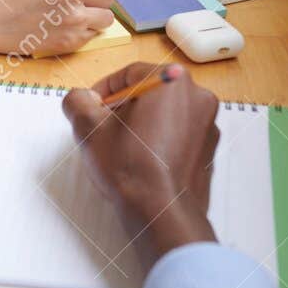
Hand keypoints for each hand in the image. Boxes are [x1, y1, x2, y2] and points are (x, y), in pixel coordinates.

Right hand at [61, 61, 220, 261]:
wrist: (162, 213)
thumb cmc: (128, 165)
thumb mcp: (88, 127)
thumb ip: (77, 101)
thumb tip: (82, 98)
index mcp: (172, 80)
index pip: (129, 74)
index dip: (103, 91)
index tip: (90, 109)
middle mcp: (198, 96)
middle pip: (150, 92)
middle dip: (123, 108)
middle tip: (103, 129)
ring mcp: (208, 124)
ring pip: (165, 114)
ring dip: (142, 124)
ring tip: (121, 148)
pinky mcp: (210, 150)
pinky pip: (179, 135)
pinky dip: (161, 140)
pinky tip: (142, 161)